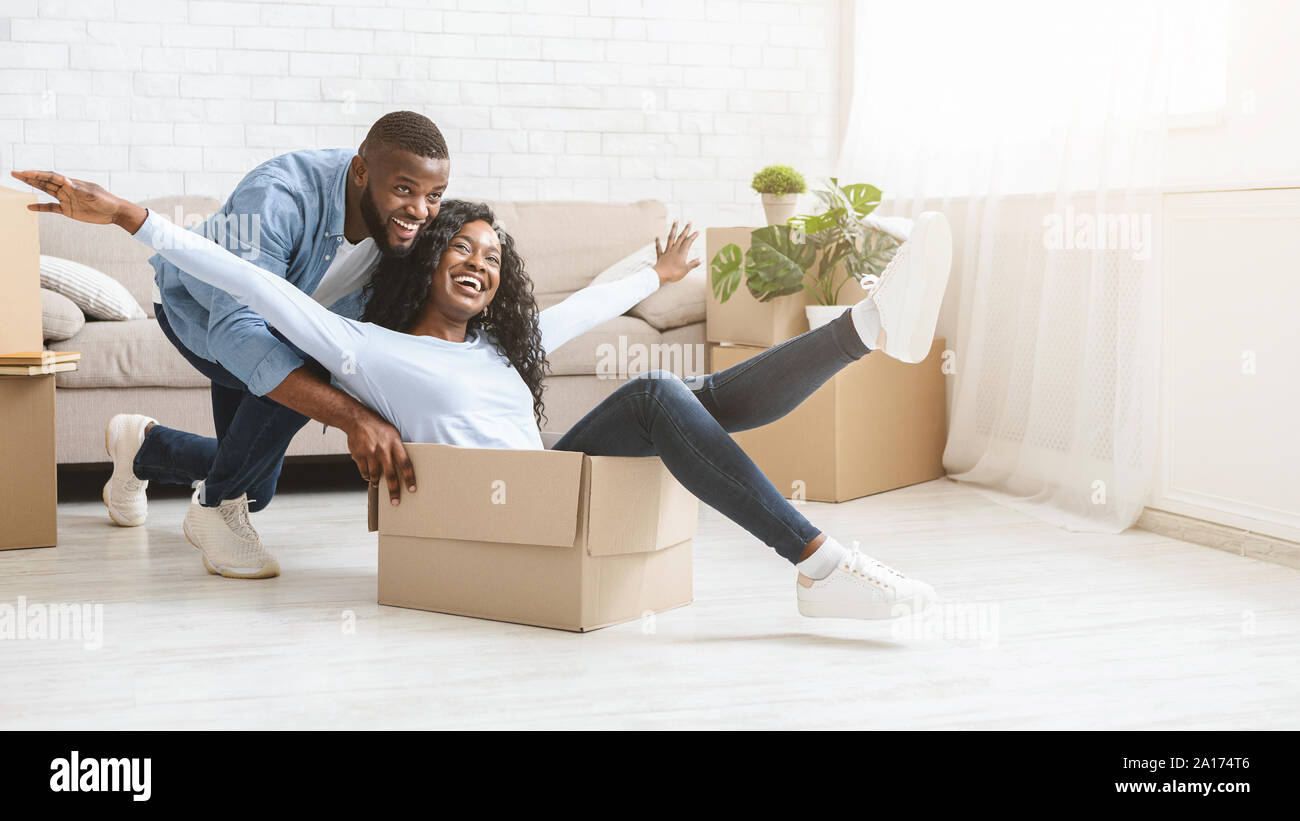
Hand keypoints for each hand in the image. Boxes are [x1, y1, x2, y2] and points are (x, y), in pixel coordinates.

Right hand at [10, 169, 145, 231]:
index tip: (25, 173)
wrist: (114, 212)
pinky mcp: (68, 210)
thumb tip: (64, 180)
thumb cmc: (106, 200)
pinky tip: (30, 207)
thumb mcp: (92, 194)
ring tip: (20, 181)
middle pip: (45, 182)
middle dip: (30, 177)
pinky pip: (51, 208)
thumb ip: (78, 188)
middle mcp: (67, 189)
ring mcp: (66, 199)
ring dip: (33, 187)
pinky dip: (41, 207)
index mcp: (72, 183)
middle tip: (15, 173)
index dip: (38, 175)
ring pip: (46, 192)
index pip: (51, 177)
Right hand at [345, 409, 415, 506]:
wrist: (357, 420)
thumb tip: (403, 466)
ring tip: (377, 485)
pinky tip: (369, 475)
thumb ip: (398, 449)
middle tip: (396, 502)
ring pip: (375, 475)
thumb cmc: (379, 427)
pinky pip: (364, 471)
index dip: (409, 478)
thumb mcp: (393, 434)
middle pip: (390, 474)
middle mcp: (383, 450)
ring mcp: (370, 453)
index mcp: (394, 443)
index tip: (412, 489)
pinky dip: (367, 475)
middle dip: (393, 490)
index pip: (405, 464)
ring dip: (377, 482)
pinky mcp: (359, 456)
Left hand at [652, 219, 700, 284]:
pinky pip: (659, 248)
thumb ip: (693, 264)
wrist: (660, 275)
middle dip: (686, 229)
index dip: (693, 236)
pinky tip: (657, 237)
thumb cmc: (673, 273)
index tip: (697, 231)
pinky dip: (658, 242)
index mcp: (682, 252)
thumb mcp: (686, 270)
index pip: (689, 242)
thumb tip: (701, 260)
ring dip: (673, 229)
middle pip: (681, 237)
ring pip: (671, 238)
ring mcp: (667, 251)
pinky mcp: (661, 255)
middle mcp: (675, 249)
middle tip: (689, 222)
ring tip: (675, 220)